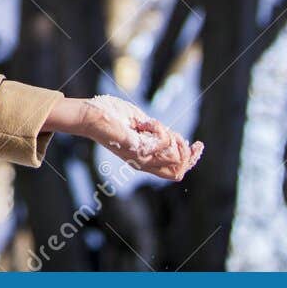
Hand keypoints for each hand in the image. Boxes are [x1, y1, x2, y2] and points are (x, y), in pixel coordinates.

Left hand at [45, 94, 203, 181]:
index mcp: (145, 159)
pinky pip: (163, 143)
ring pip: (175, 158)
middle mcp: (143, 162)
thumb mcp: (141, 125)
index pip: (176, 171)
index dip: (192, 159)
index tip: (198, 144)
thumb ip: (157, 134)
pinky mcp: (135, 149)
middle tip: (174, 134)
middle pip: (178, 172)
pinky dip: (160, 129)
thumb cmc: (110, 115)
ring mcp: (139, 158)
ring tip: (151, 124)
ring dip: (171, 136)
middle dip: (186, 153)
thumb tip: (178, 139)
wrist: (88, 115)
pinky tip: (145, 122)